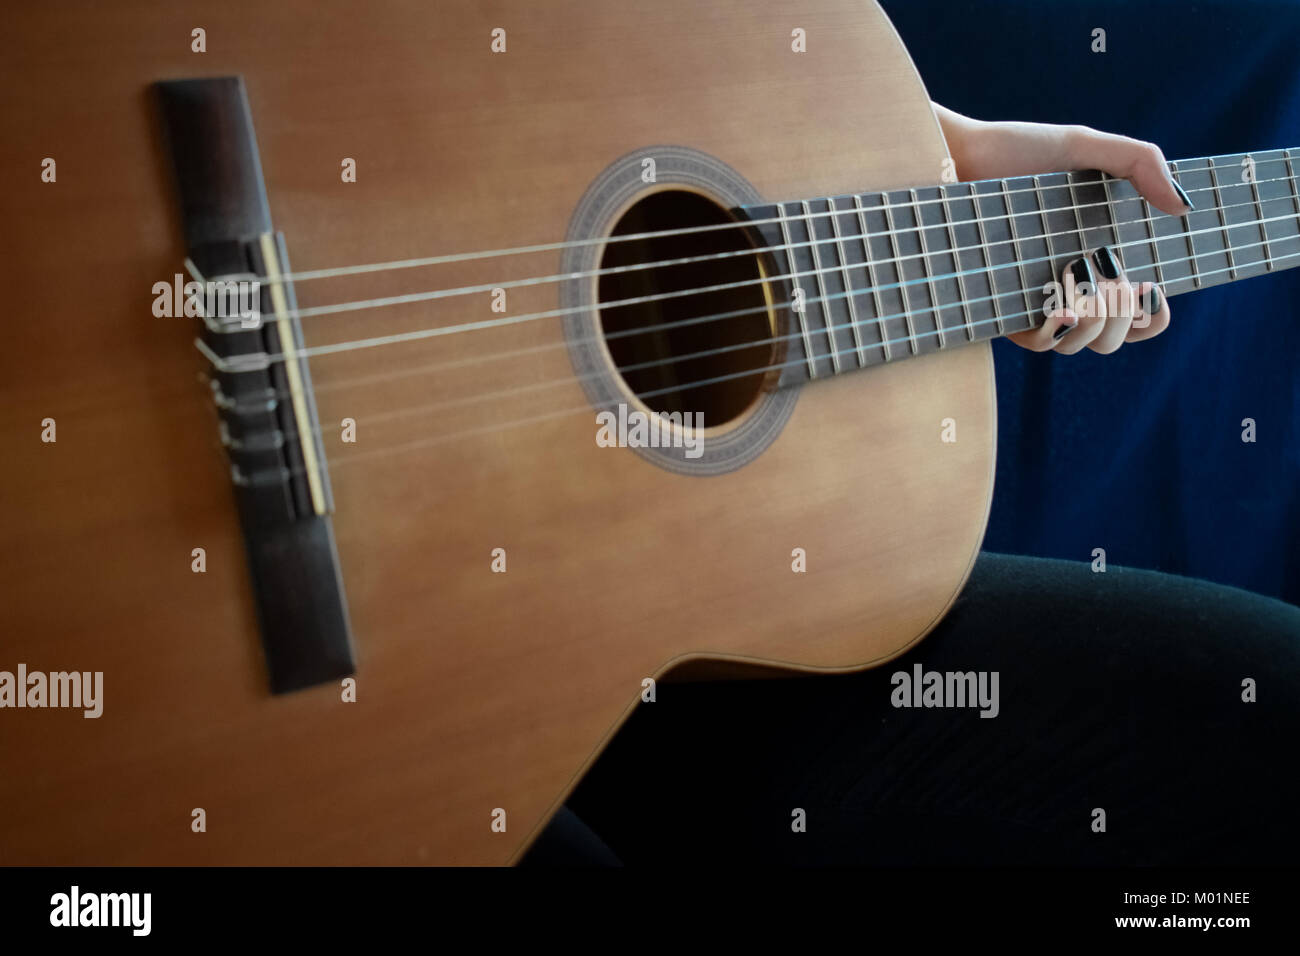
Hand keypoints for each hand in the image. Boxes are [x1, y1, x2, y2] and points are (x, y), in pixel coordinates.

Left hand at [933, 104, 1185, 353]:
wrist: (952, 157)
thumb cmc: (1013, 151)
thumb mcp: (1082, 147)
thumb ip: (1139, 162)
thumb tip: (1183, 207)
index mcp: (1095, 256)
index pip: (1136, 311)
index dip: (1152, 316)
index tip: (1151, 289)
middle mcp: (1066, 285)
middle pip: (1110, 339)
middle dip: (1122, 319)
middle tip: (1115, 279)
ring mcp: (1032, 298)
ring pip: (1075, 345)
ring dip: (1093, 323)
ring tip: (1083, 276)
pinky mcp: (998, 305)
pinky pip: (1034, 340)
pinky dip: (1055, 329)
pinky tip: (1061, 305)